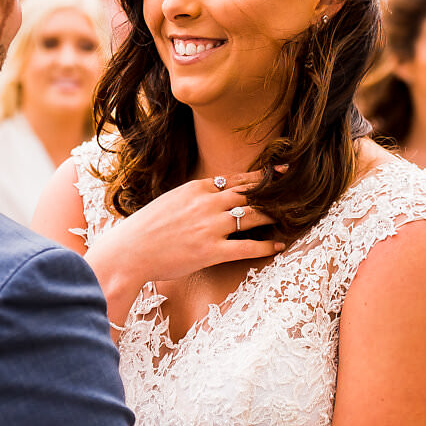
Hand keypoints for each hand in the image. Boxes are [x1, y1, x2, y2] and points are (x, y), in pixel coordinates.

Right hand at [84, 171, 282, 288]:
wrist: (128, 251)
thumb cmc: (146, 229)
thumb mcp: (171, 201)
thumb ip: (195, 197)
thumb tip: (213, 194)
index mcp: (197, 188)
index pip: (237, 179)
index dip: (263, 177)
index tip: (282, 173)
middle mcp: (207, 204)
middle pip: (251, 195)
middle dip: (276, 194)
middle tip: (297, 193)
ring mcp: (210, 227)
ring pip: (253, 217)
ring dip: (274, 217)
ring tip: (290, 218)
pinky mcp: (211, 251)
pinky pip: (247, 247)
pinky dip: (266, 246)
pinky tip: (278, 246)